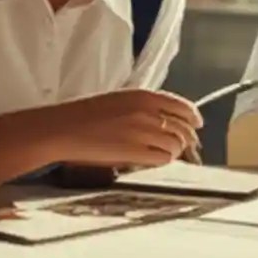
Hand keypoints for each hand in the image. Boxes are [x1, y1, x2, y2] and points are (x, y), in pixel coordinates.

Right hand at [43, 90, 202, 168]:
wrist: (60, 129)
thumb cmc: (84, 116)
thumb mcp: (118, 101)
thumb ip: (144, 107)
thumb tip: (166, 120)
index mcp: (143, 96)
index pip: (182, 106)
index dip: (193, 117)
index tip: (197, 124)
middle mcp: (146, 112)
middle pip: (183, 128)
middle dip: (187, 139)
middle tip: (183, 147)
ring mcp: (141, 131)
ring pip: (176, 145)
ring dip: (173, 152)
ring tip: (161, 154)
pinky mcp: (134, 151)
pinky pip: (163, 159)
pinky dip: (162, 161)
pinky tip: (151, 161)